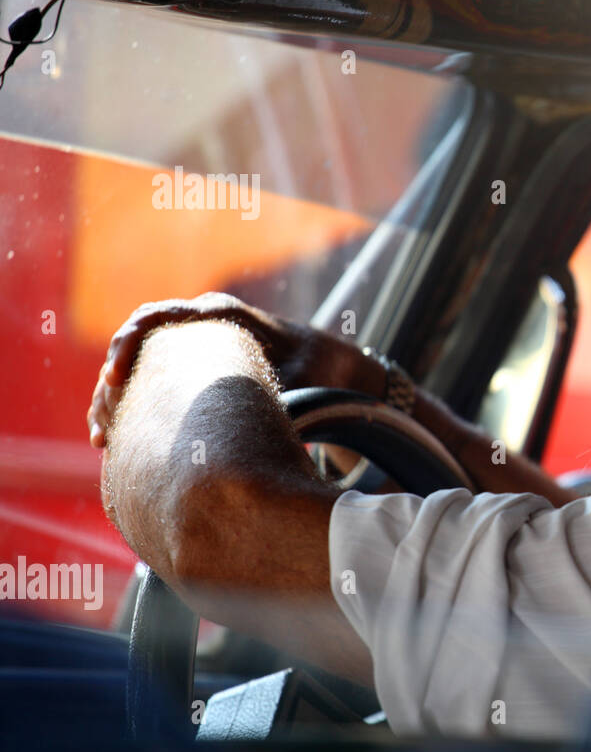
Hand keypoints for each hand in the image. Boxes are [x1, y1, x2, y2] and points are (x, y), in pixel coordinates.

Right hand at [86, 292, 355, 448]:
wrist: (327, 363)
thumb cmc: (315, 365)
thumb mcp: (299, 376)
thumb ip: (272, 388)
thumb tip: (249, 418)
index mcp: (220, 313)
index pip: (157, 317)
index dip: (128, 343)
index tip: (115, 376)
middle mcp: (201, 322)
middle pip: (136, 342)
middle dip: (112, 380)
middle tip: (103, 421)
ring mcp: (194, 343)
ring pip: (138, 365)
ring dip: (114, 397)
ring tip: (103, 437)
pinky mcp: (191, 365)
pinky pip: (149, 380)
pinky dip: (131, 405)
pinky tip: (114, 438)